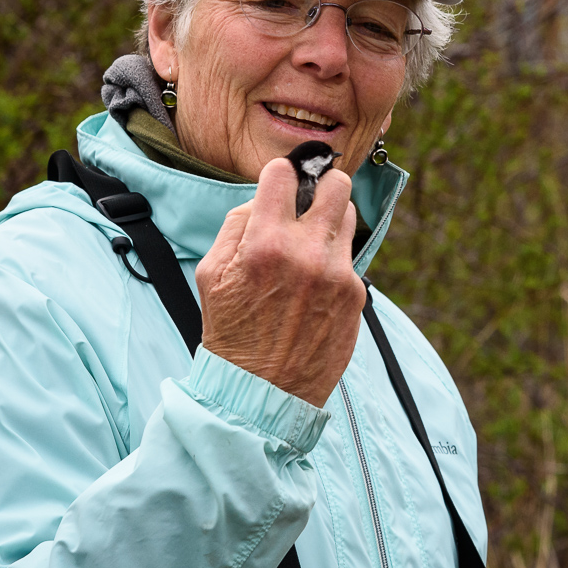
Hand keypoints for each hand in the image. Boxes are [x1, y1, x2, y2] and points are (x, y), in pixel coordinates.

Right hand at [195, 158, 366, 406]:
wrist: (260, 394)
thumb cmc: (231, 332)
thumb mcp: (212, 273)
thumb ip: (237, 225)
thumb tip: (264, 198)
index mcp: (266, 243)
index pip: (284, 174)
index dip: (279, 175)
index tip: (278, 184)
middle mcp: (308, 254)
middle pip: (337, 185)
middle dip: (320, 187)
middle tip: (308, 203)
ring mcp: (338, 275)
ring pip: (349, 216)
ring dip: (330, 222)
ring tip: (310, 244)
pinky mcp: (356, 295)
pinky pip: (349, 257)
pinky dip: (333, 261)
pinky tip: (314, 284)